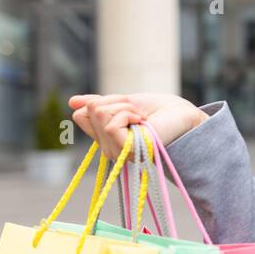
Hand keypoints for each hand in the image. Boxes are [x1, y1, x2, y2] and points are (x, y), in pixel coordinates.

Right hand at [68, 92, 208, 160]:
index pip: (80, 114)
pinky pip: (110, 123)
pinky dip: (128, 114)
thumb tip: (71, 102)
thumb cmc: (160, 110)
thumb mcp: (124, 103)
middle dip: (116, 101)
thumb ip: (99, 104)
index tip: (127, 106)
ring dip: (125, 107)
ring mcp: (116, 152)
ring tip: (142, 118)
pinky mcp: (126, 150)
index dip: (103, 101)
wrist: (183, 116)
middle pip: (89, 110)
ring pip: (99, 114)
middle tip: (138, 113)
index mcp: (106, 138)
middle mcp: (108, 149)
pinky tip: (143, 122)